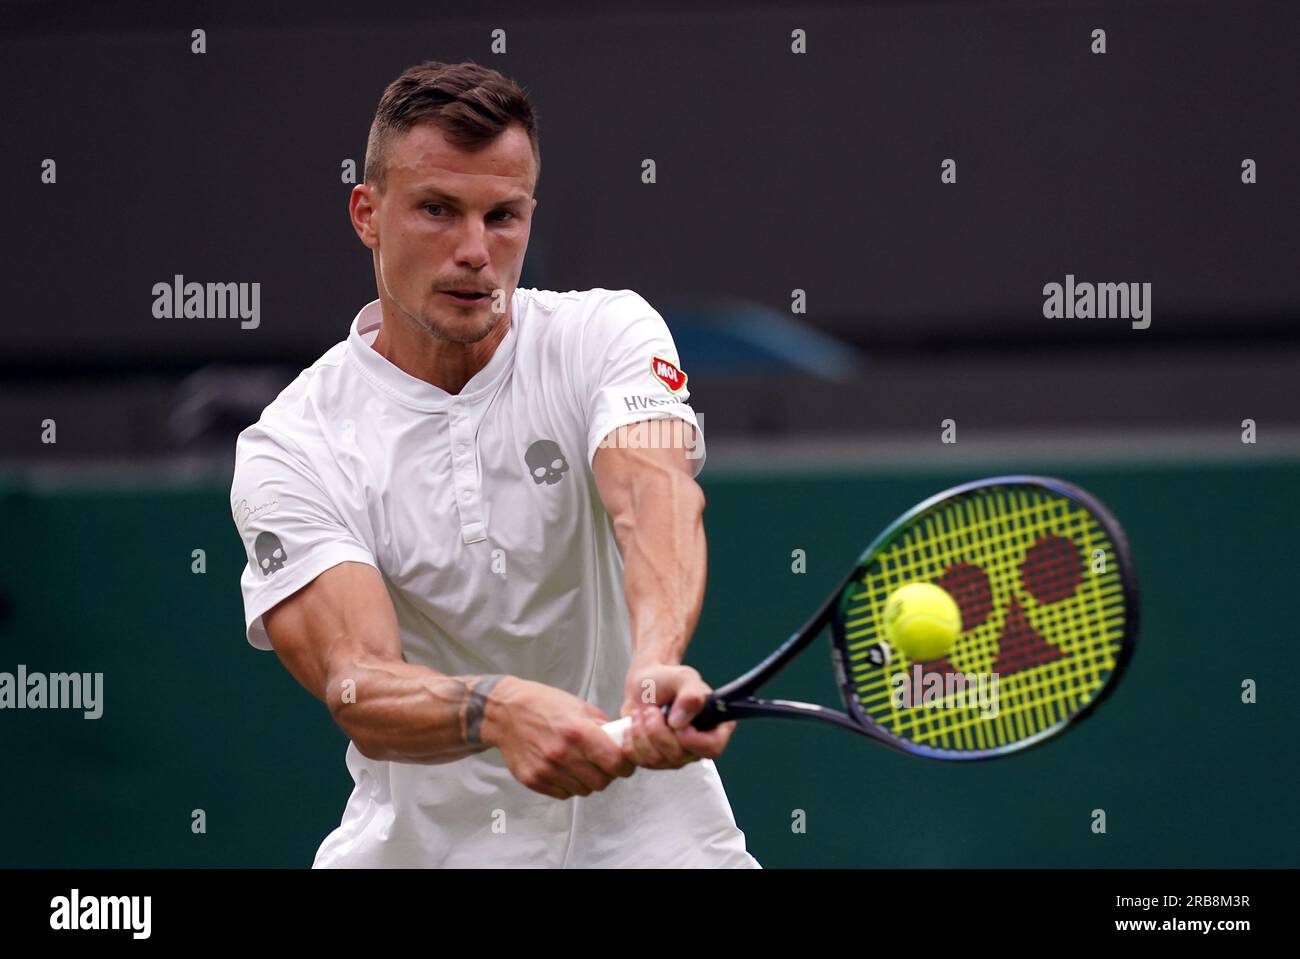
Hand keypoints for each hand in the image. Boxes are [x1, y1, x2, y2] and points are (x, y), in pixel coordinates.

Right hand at [483, 677, 635, 799]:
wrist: (505, 712)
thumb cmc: (543, 704)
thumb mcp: (578, 706)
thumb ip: (602, 726)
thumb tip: (622, 742)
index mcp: (578, 732)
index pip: (616, 762)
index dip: (626, 766)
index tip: (624, 763)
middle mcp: (563, 754)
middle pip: (602, 782)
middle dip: (607, 774)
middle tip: (601, 763)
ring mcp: (547, 770)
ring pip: (583, 791)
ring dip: (587, 781)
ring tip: (579, 764)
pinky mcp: (534, 781)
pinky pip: (564, 794)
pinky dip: (568, 785)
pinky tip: (563, 768)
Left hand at [620, 661, 736, 768]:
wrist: (643, 685)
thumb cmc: (668, 681)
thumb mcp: (684, 678)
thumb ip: (690, 695)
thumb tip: (680, 721)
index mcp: (713, 727)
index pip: (712, 747)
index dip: (693, 740)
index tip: (676, 723)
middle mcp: (696, 747)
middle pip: (679, 756)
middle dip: (658, 730)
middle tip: (653, 710)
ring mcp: (675, 757)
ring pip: (656, 760)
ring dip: (642, 732)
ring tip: (643, 713)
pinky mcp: (654, 761)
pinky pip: (640, 761)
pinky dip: (631, 739)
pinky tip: (635, 724)